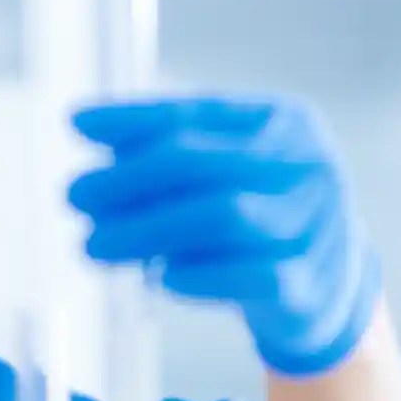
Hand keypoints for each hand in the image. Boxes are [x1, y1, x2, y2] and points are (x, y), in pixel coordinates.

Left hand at [66, 95, 381, 377]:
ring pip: (226, 216)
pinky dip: (196, 274)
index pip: (198, 113)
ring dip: (146, 230)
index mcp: (284, 123)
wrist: (327, 286)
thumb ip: (160, 144)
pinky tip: (155, 277)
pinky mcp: (310, 285)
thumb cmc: (255, 209)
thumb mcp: (219, 167)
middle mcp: (309, 166)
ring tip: (92, 244)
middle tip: (73, 197)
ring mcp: (317, 225)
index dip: (133, 118)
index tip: (74, 125)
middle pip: (203, 165)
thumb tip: (81, 124)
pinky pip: (251, 276)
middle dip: (128, 181)